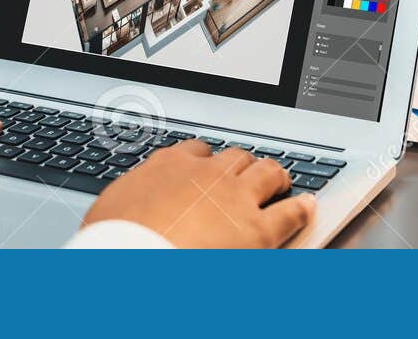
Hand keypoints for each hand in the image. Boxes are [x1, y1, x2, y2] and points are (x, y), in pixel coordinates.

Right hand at [83, 141, 316, 247]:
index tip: (207, 167)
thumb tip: (124, 208)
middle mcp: (205, 175)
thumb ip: (129, 202)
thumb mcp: (111, 213)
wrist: (133, 264)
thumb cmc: (113, 245)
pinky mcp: (258, 230)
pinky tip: (306, 208)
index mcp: (167, 167)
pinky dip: (300, 208)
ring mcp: (235, 199)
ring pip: (266, 173)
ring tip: (281, 181)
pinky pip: (289, 212)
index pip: (194, 151)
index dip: (205, 160)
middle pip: (234, 158)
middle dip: (242, 165)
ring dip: (274, 176)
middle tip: (247, 173)